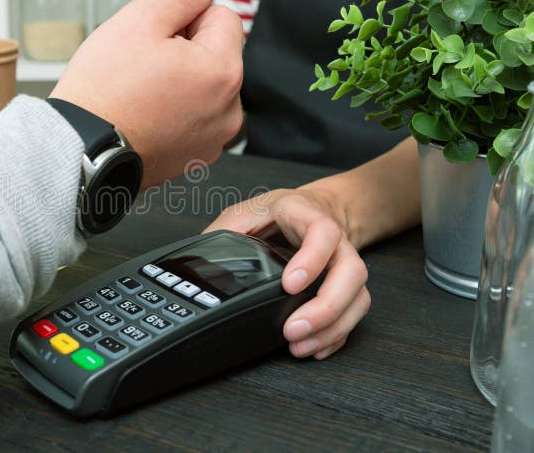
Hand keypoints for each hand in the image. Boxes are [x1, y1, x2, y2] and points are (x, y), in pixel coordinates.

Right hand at [51, 0, 243, 188]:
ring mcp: (213, 140)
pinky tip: (142, 115)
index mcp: (224, 73)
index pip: (222, 16)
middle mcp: (228, 111)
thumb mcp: (139, 21)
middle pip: (214, 54)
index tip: (153, 36)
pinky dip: (172, 113)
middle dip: (182, 50)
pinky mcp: (194, 158)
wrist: (77, 151)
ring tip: (139, 93)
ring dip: (178, 82)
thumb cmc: (103, 92)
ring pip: (202, 88)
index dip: (184, 17)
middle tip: (140, 65)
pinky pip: (190, 119)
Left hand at [205, 188, 369, 359]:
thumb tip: (199, 262)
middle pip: (351, 271)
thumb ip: (225, 234)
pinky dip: (336, 335)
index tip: (289, 285)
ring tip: (300, 345)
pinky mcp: (347, 287)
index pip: (323, 232)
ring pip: (358, 297)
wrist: (311, 209)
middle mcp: (335, 241)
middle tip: (293, 329)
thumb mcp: (244, 214)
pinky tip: (315, 347)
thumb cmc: (276, 213)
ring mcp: (345, 264)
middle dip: (326, 306)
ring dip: (332, 327)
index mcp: (306, 215)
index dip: (311, 260)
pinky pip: (354, 314)